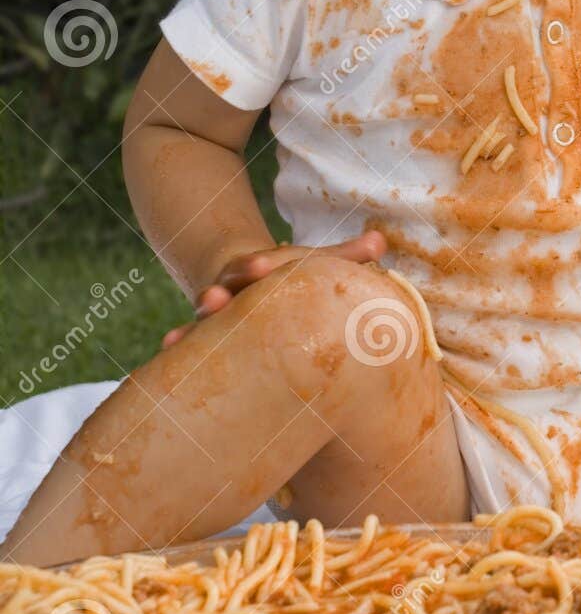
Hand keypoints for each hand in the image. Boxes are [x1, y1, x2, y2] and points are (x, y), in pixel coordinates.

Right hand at [161, 230, 386, 346]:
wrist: (249, 285)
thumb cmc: (293, 276)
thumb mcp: (316, 262)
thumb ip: (346, 256)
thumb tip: (380, 240)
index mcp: (259, 270)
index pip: (259, 265)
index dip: (260, 265)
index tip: (262, 264)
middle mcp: (232, 291)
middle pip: (223, 291)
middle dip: (218, 296)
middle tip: (213, 298)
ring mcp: (216, 319)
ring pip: (199, 325)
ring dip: (190, 333)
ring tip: (174, 340)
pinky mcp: (208, 346)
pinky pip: (190, 354)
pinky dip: (179, 360)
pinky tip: (167, 373)